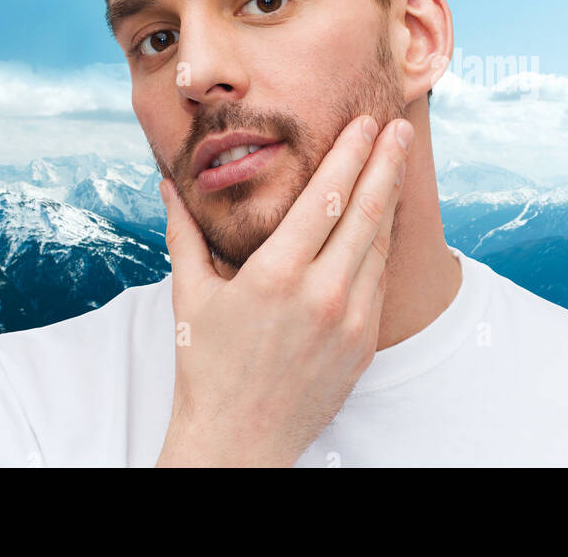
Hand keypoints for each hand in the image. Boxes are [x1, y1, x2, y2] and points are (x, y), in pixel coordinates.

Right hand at [154, 114, 413, 466]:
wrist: (239, 442)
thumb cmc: (207, 368)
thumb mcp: (190, 297)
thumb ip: (184, 234)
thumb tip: (168, 184)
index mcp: (276, 275)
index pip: (326, 197)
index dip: (350, 155)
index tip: (364, 123)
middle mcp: (322, 294)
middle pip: (367, 211)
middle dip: (386, 163)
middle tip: (399, 128)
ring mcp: (350, 321)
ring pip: (380, 245)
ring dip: (391, 200)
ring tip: (397, 164)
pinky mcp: (365, 343)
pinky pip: (380, 281)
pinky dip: (383, 246)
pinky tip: (383, 221)